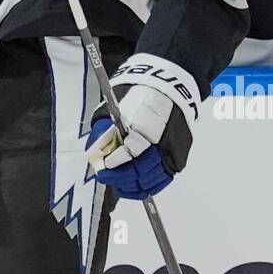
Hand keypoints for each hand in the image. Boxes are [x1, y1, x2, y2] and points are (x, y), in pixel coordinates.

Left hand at [84, 54, 198, 201]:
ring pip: (150, 179)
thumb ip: (105, 131)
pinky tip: (137, 186)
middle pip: (138, 171)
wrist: (169, 87)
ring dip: (133, 185)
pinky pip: (163, 180)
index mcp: (143, 127)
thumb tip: (94, 153)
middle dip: (119, 178)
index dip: (113, 165)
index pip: (128, 155)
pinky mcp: (178, 157)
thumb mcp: (117, 107)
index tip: (103, 168)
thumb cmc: (140, 96)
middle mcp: (160, 141)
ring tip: (120, 184)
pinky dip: (149, 186)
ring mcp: (171, 151)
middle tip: (107, 177)